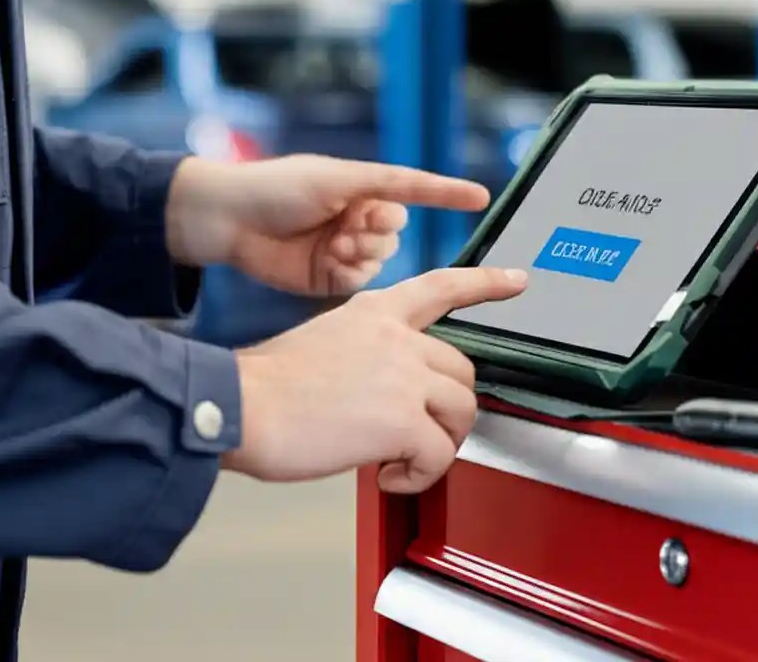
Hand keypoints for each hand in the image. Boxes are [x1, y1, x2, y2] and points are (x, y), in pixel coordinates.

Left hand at [165, 154, 489, 295]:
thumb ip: (380, 185)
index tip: (481, 197)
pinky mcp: (327, 278)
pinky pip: (359, 280)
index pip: (414, 189)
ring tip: (332, 243)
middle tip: (350, 224)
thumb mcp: (334, 177)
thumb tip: (414, 195)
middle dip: (377, 230)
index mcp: (360, 187)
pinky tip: (327, 261)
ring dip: (362, 252)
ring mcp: (343, 249)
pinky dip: (349, 272)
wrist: (228, 221)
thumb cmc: (277, 187)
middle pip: (396, 232)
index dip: (447, 194)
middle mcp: (356, 218)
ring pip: (381, 259)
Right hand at [223, 266, 527, 492]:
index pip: (442, 287)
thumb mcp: (320, 344)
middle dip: (450, 408)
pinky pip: (440, 456)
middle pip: (463, 370)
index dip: (486, 284)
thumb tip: (379, 394)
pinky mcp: (402, 420)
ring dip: (439, 445)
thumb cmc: (264, 388)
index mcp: (374, 313)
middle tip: (421, 434)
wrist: (240, 405)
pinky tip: (388, 476)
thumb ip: (362, 355)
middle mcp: (396, 338)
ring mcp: (404, 377)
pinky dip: (419, 476)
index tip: (517, 281)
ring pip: (461, 413)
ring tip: (401, 459)